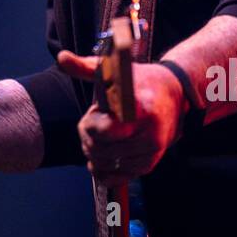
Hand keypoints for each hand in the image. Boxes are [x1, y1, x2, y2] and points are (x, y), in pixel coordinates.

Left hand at [57, 45, 186, 188]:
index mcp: (143, 110)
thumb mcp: (116, 70)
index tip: (96, 110)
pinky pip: (113, 177)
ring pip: (102, 163)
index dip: (93, 123)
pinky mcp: (147, 166)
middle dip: (87, 133)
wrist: (175, 97)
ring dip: (92, 149)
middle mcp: (150, 135)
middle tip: (96, 118)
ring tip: (103, 131)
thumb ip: (86, 67)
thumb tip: (62, 58)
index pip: (107, 130)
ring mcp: (150, 153)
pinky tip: (101, 152)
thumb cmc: (141, 82)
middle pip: (99, 148)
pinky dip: (101, 168)